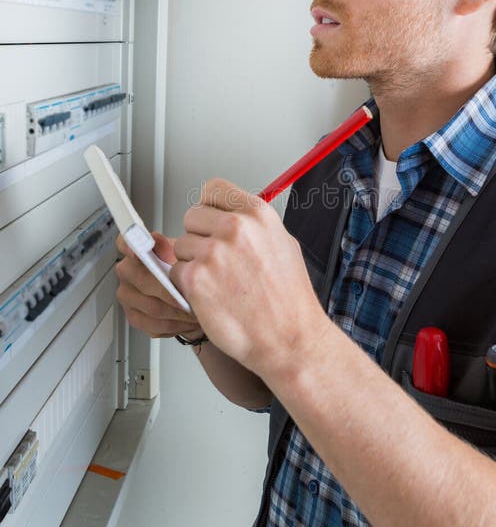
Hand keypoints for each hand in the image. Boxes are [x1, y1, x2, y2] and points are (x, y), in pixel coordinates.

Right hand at [115, 232, 201, 339]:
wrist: (189, 293)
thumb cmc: (184, 270)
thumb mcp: (183, 254)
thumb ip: (172, 248)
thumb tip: (164, 247)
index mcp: (136, 251)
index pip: (124, 242)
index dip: (129, 247)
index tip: (138, 252)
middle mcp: (127, 272)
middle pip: (144, 281)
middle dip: (172, 292)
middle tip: (191, 295)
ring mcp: (128, 296)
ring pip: (153, 307)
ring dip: (178, 312)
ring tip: (195, 310)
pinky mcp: (134, 317)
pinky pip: (154, 324)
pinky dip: (175, 325)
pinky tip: (186, 320)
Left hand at [171, 179, 325, 377]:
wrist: (288, 338)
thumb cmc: (289, 300)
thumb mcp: (283, 244)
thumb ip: (253, 225)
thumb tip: (230, 213)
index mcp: (257, 213)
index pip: (213, 188)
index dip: (210, 208)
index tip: (212, 222)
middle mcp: (235, 227)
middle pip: (192, 216)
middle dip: (200, 237)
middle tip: (219, 261)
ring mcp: (213, 252)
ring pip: (181, 246)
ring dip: (193, 263)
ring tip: (220, 283)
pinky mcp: (195, 278)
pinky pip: (174, 272)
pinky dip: (187, 286)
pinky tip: (212, 296)